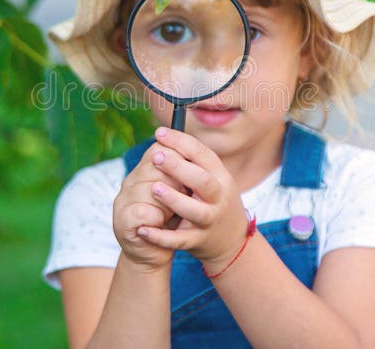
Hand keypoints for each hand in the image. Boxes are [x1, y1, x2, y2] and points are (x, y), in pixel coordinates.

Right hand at [112, 142, 188, 270]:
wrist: (152, 253)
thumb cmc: (170, 221)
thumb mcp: (177, 194)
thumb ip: (182, 175)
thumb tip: (193, 155)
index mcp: (145, 170)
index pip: (159, 149)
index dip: (179, 158)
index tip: (192, 172)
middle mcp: (131, 181)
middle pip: (156, 166)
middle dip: (178, 182)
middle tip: (186, 196)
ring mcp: (123, 200)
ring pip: (151, 188)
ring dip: (169, 202)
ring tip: (172, 214)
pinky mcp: (122, 221)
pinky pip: (142, 212)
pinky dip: (157, 219)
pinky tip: (160, 224)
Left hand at [135, 127, 250, 271]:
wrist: (231, 241)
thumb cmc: (213, 201)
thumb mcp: (213, 179)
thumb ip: (193, 162)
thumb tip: (164, 137)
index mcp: (220, 177)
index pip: (203, 155)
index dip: (181, 142)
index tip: (159, 133)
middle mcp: (218, 198)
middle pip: (202, 180)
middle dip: (179, 168)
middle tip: (156, 156)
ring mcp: (209, 221)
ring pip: (194, 211)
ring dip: (174, 199)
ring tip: (154, 188)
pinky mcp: (198, 241)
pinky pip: (179, 240)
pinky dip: (160, 237)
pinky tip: (142, 229)